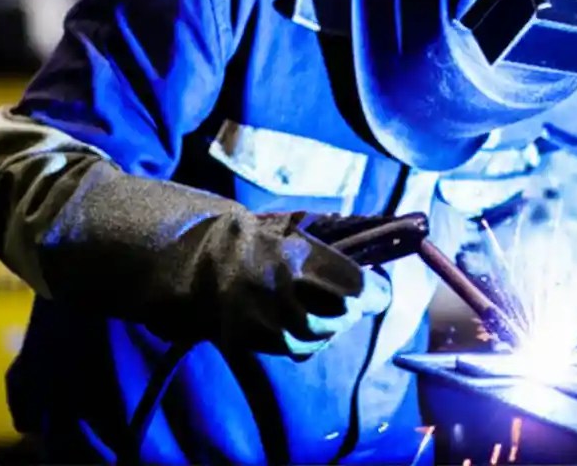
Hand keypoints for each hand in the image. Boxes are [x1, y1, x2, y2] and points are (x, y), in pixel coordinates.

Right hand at [266, 215, 395, 358]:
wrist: (197, 262)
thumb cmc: (253, 236)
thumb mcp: (296, 225)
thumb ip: (335, 240)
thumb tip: (379, 242)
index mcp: (305, 262)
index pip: (364, 290)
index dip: (376, 288)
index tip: (377, 281)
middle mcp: (291, 299)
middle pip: (346, 316)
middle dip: (354, 305)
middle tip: (350, 293)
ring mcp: (271, 326)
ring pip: (323, 338)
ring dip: (332, 324)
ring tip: (321, 304)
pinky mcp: (255, 344)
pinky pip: (298, 351)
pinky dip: (307, 339)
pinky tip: (297, 317)